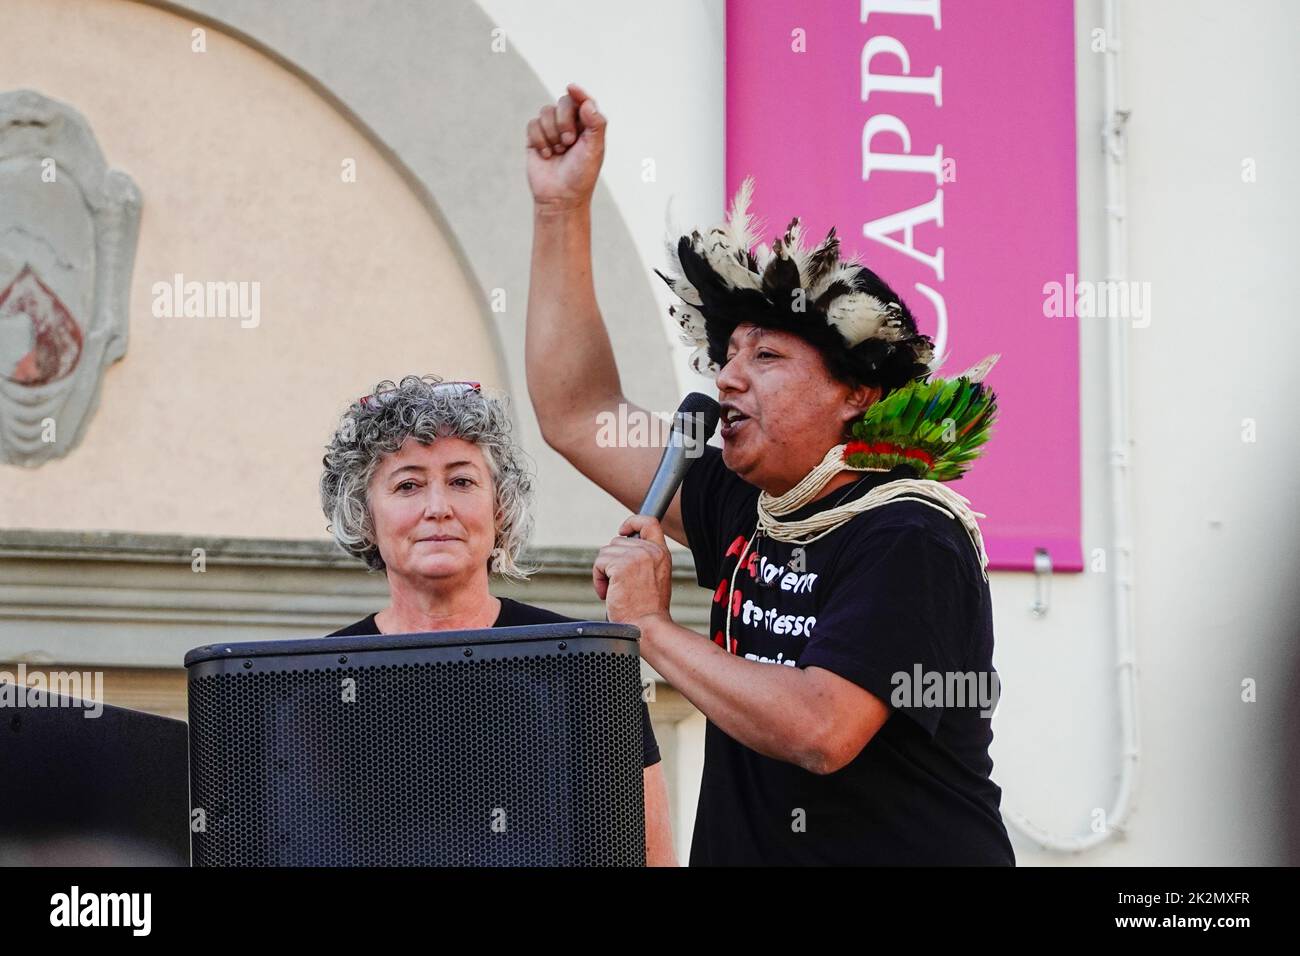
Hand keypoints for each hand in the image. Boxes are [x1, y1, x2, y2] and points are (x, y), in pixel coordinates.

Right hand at [526, 82, 605, 211]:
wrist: (560, 197)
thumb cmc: (581, 175)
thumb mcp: (595, 150)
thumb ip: (596, 124)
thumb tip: (587, 102)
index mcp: (587, 126)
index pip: (583, 101)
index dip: (578, 93)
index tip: (571, 88)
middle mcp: (569, 125)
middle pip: (563, 102)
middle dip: (564, 121)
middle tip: (569, 141)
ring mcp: (551, 130)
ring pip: (545, 112)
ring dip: (552, 133)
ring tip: (558, 152)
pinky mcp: (535, 138)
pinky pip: (533, 124)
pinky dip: (539, 139)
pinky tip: (546, 155)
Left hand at [593, 515, 672, 630]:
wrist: (647, 627)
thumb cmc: (648, 610)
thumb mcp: (655, 577)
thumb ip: (644, 559)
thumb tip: (622, 547)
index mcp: (661, 553)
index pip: (649, 522)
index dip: (632, 522)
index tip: (622, 531)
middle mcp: (650, 551)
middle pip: (617, 542)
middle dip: (612, 562)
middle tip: (619, 585)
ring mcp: (636, 557)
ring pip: (605, 553)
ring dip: (604, 573)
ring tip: (616, 591)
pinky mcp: (620, 566)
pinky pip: (599, 564)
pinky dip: (598, 580)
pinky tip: (609, 594)